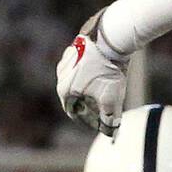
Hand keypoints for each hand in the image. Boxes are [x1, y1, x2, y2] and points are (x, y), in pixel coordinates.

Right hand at [56, 10, 129, 135]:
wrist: (110, 39)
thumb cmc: (108, 71)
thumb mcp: (111, 101)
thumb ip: (109, 120)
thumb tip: (110, 132)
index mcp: (64, 90)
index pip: (73, 112)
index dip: (87, 121)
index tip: (99, 124)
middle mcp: (61, 75)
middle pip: (74, 97)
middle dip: (88, 106)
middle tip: (102, 111)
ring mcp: (66, 59)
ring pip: (77, 81)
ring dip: (88, 90)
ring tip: (104, 93)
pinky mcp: (75, 48)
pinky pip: (81, 67)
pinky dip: (90, 75)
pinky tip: (103, 75)